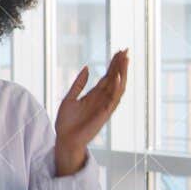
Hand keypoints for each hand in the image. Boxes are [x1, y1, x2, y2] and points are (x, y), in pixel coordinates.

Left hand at [54, 49, 128, 175]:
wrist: (64, 139)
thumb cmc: (66, 122)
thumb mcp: (69, 98)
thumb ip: (78, 84)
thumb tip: (86, 67)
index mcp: (94, 95)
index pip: (107, 76)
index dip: (113, 64)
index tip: (119, 51)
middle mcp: (102, 99)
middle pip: (114, 79)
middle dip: (120, 65)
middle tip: (125, 50)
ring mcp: (104, 106)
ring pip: (117, 87)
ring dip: (121, 73)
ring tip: (125, 59)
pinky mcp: (104, 113)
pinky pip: (113, 99)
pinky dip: (116, 87)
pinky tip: (118, 76)